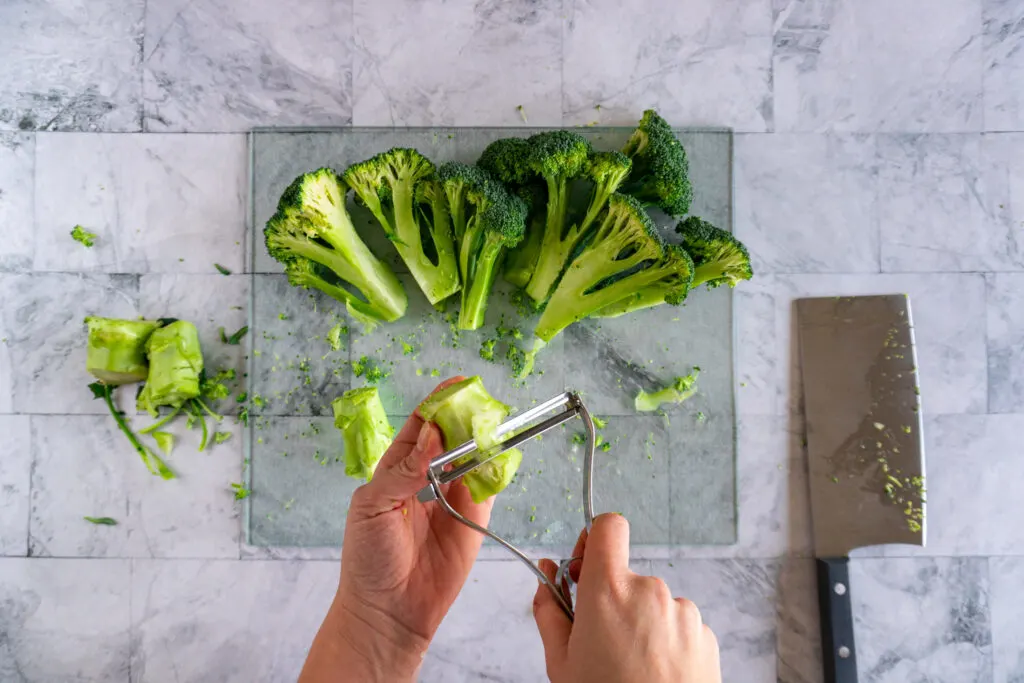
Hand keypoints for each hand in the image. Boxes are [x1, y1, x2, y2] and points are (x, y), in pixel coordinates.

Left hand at [300, 377, 493, 682]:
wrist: (388, 614)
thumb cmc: (368, 561)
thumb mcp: (372, 508)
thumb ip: (402, 472)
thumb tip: (431, 438)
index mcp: (395, 470)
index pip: (420, 428)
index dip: (437, 405)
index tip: (456, 386)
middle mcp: (426, 479)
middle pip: (451, 438)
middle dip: (466, 418)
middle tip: (482, 402)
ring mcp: (452, 499)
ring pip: (473, 459)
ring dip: (484, 441)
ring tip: (495, 424)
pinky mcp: (473, 520)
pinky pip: (490, 489)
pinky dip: (497, 471)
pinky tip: (501, 457)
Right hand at [533, 513, 721, 682]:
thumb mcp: (560, 662)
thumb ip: (549, 610)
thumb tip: (547, 576)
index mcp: (609, 590)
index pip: (608, 526)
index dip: (594, 540)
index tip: (585, 569)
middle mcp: (650, 590)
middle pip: (626, 576)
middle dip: (612, 600)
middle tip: (600, 643)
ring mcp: (683, 611)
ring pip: (653, 604)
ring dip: (641, 625)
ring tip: (630, 668)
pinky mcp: (705, 634)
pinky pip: (677, 626)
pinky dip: (665, 643)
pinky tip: (655, 674)